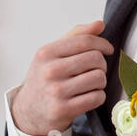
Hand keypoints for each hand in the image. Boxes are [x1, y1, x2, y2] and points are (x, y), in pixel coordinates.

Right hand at [11, 20, 112, 135]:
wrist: (28, 111)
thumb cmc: (43, 80)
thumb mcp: (52, 54)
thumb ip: (76, 36)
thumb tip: (99, 24)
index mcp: (46, 53)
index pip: (85, 41)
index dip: (102, 44)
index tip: (108, 49)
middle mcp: (50, 71)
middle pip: (95, 59)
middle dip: (101, 65)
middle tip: (95, 70)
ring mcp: (56, 91)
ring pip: (99, 78)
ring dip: (100, 82)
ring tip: (90, 84)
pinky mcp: (64, 110)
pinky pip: (97, 97)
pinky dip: (98, 97)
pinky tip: (88, 96)